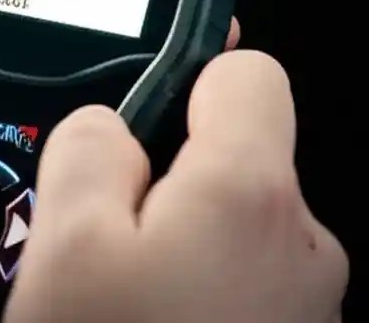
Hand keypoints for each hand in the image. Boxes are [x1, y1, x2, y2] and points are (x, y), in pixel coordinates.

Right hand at [5, 51, 346, 322]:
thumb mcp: (65, 246)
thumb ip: (86, 149)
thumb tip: (104, 126)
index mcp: (248, 193)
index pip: (248, 70)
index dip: (187, 71)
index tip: (146, 91)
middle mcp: (299, 246)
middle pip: (231, 160)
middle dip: (161, 182)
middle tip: (93, 234)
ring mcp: (303, 309)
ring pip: (228, 235)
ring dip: (171, 251)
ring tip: (106, 301)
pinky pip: (236, 293)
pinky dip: (191, 301)